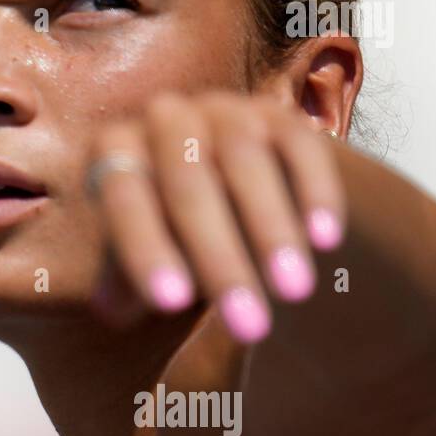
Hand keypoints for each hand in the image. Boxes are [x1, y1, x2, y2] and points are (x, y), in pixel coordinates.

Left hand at [85, 91, 345, 342]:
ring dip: (270, 228)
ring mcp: (224, 109)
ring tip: (294, 294)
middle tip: (250, 326)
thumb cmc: (171, 233)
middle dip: (219, 257)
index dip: (146, 248)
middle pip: (186, 182)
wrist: (227, 188)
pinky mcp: (279, 115)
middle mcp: (165, 117)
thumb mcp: (147, 254)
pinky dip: (314, 191)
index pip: (124, 195)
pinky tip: (325, 242)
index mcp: (116, 147)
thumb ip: (128, 278)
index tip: (172, 305)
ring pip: (244, 159)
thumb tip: (110, 309)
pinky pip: (300, 144)